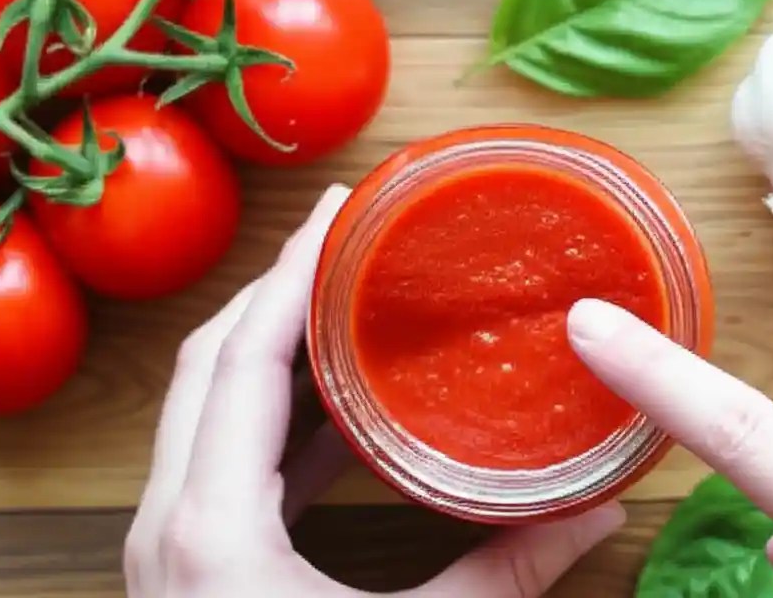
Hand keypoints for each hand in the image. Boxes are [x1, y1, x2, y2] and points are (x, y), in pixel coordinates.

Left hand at [124, 186, 625, 597]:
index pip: (241, 359)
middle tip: (348, 235)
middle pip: (209, 365)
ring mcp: (169, 548)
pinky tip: (342, 413)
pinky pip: (222, 460)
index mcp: (209, 528)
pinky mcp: (189, 568)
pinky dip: (278, 419)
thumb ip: (507, 579)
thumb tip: (604, 512)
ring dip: (274, 350)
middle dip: (279, 290)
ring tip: (348, 303)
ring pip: (207, 409)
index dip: (293, 276)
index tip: (342, 212)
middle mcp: (168, 523)